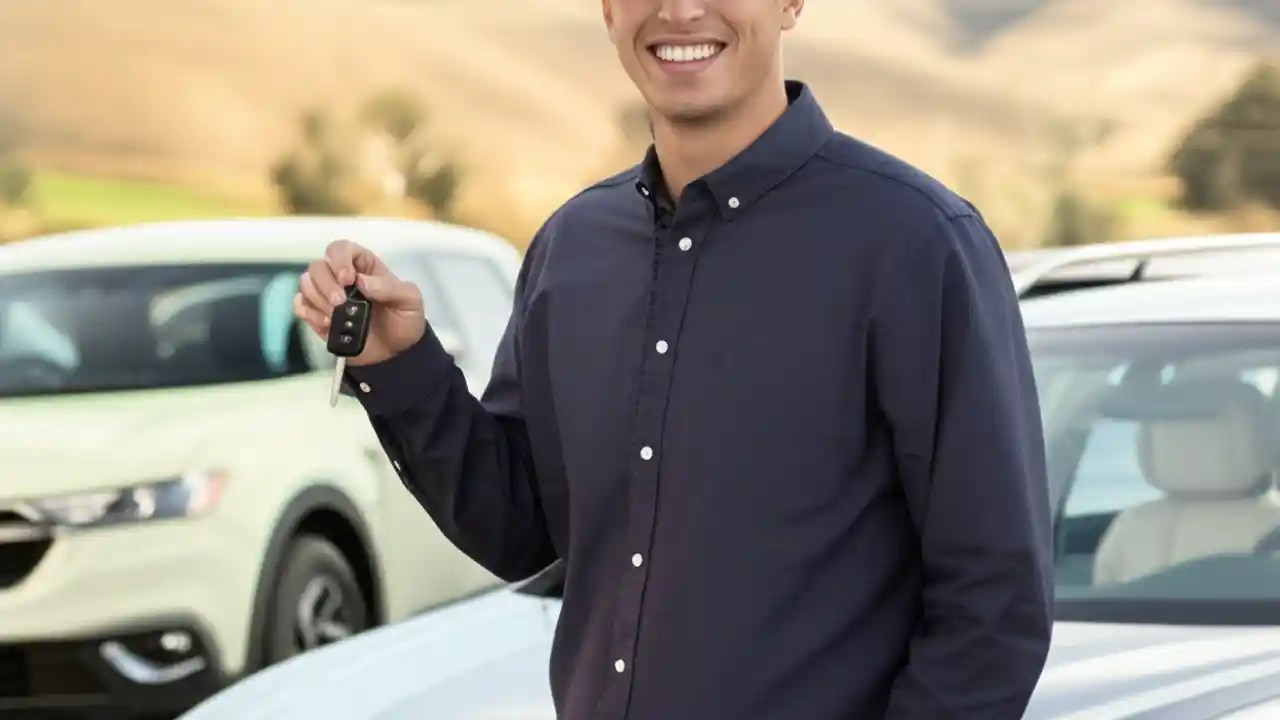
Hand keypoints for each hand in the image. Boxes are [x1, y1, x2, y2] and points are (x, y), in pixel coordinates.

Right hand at [293, 239, 425, 366]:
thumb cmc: (404, 321)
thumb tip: (361, 281)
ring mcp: (327, 295)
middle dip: (325, 283)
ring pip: (305, 283)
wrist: (397, 354)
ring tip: (336, 316)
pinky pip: (300, 305)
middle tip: (340, 303)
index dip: (339, 259)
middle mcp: (341, 276)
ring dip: (317, 299)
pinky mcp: (318, 315)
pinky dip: (308, 313)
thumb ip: (390, 287)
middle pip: (318, 266)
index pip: (341, 248)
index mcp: (364, 266)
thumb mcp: (409, 300)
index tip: (348, 279)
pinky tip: (327, 323)